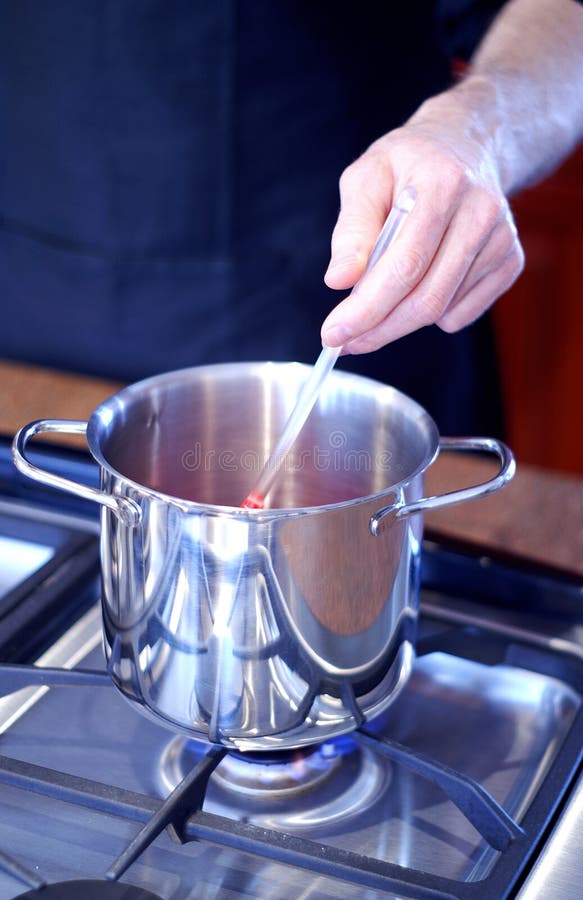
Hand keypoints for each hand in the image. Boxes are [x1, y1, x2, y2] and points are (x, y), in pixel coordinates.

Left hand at [321, 82, 524, 352]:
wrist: (466, 146)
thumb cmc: (407, 164)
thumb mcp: (366, 178)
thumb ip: (351, 230)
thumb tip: (338, 281)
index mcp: (442, 184)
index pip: (404, 264)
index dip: (367, 308)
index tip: (332, 334)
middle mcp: (481, 212)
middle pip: (426, 298)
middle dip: (378, 329)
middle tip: (345, 342)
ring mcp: (501, 240)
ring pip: (441, 311)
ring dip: (398, 323)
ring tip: (374, 306)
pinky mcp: (511, 262)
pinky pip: (461, 314)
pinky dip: (431, 314)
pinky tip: (420, 284)